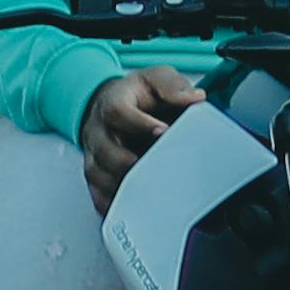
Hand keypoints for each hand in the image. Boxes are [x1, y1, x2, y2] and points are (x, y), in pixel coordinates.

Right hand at [78, 64, 207, 206]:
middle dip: (131, 163)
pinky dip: (113, 204)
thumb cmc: (137, 95)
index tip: (162, 132)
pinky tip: (132, 210)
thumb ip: (173, 86)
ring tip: (150, 192)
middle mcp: (99, 131)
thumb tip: (194, 98)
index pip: (118, 113)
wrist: (111, 103)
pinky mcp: (96, 173)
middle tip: (157, 169)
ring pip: (99, 175)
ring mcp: (95, 154)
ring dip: (123, 186)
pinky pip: (97, 193)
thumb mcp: (156, 79)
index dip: (139, 124)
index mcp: (113, 103)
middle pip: (107, 151)